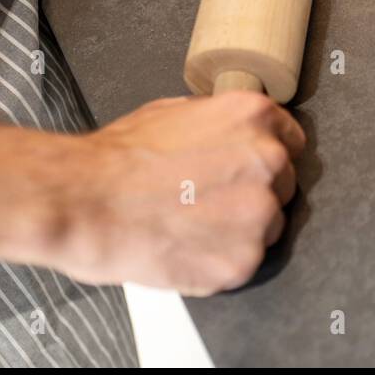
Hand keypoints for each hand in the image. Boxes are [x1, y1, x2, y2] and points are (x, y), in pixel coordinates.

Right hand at [51, 92, 304, 295]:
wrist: (84, 200)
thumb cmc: (118, 158)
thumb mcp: (175, 112)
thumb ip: (219, 122)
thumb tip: (232, 133)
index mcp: (254, 117)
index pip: (290, 140)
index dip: (264, 158)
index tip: (247, 172)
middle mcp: (268, 161)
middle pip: (282, 185)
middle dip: (251, 194)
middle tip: (207, 201)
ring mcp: (259, 213)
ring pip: (268, 226)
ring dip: (239, 230)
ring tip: (192, 226)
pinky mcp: (243, 259)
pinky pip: (244, 262)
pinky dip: (220, 261)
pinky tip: (186, 247)